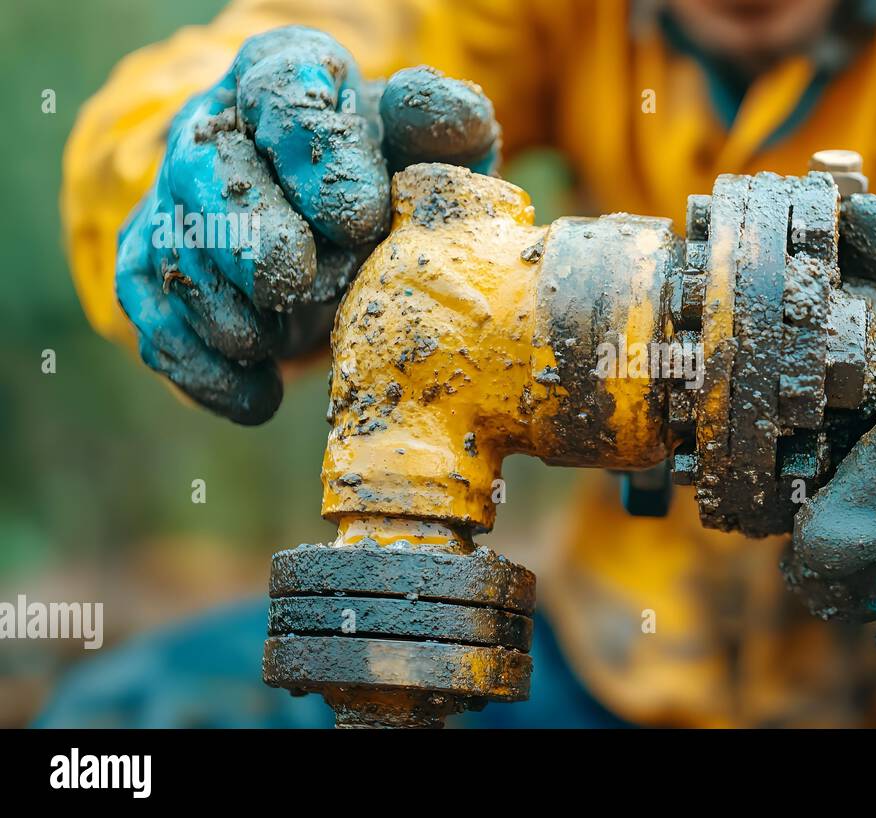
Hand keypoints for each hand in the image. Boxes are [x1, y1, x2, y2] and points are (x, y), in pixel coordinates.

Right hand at [115, 26, 500, 422]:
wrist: (355, 232)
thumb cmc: (400, 177)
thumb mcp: (437, 147)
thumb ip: (443, 124)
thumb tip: (431, 110)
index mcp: (283, 78)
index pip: (280, 90)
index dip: (311, 150)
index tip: (357, 217)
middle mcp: (215, 127)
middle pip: (205, 166)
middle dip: (246, 230)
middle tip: (290, 280)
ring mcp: (176, 199)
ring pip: (172, 244)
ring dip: (217, 300)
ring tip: (268, 343)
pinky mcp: (158, 268)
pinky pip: (152, 313)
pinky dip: (196, 363)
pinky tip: (252, 400)